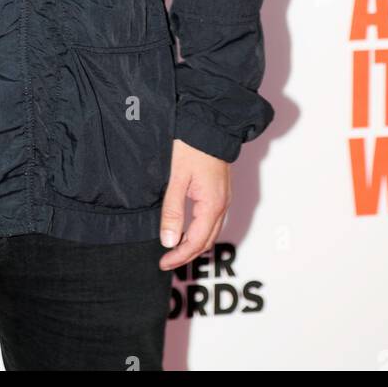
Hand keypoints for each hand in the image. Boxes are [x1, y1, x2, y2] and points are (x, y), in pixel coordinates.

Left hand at [158, 138, 230, 269]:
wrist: (209, 123)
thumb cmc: (192, 147)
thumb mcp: (177, 178)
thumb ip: (173, 211)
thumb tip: (169, 242)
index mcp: (212, 205)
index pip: (196, 242)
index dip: (180, 256)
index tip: (163, 263)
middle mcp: (222, 205)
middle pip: (207, 241)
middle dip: (187, 254)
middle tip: (166, 261)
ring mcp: (224, 198)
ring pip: (211, 231)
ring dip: (194, 244)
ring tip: (175, 250)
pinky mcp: (220, 191)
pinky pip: (212, 219)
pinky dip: (200, 231)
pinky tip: (188, 230)